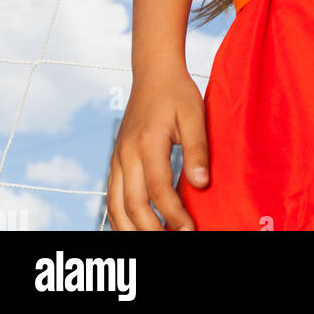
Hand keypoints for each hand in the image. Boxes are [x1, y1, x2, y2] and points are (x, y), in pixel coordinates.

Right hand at [106, 68, 208, 230]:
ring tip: (155, 241)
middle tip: (175, 241)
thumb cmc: (177, 93)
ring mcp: (117, 158)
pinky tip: (135, 228)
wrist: (153, 73)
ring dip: (132, 230)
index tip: (190, 230)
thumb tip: (201, 184)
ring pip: (116, 206)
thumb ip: (197, 150)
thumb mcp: (195, 115)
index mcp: (148, 142)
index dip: (173, 214)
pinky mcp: (116, 160)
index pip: (157, 189)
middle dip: (152, 230)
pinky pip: (112, 196)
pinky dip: (120, 218)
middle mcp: (127, 154)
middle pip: (133, 205)